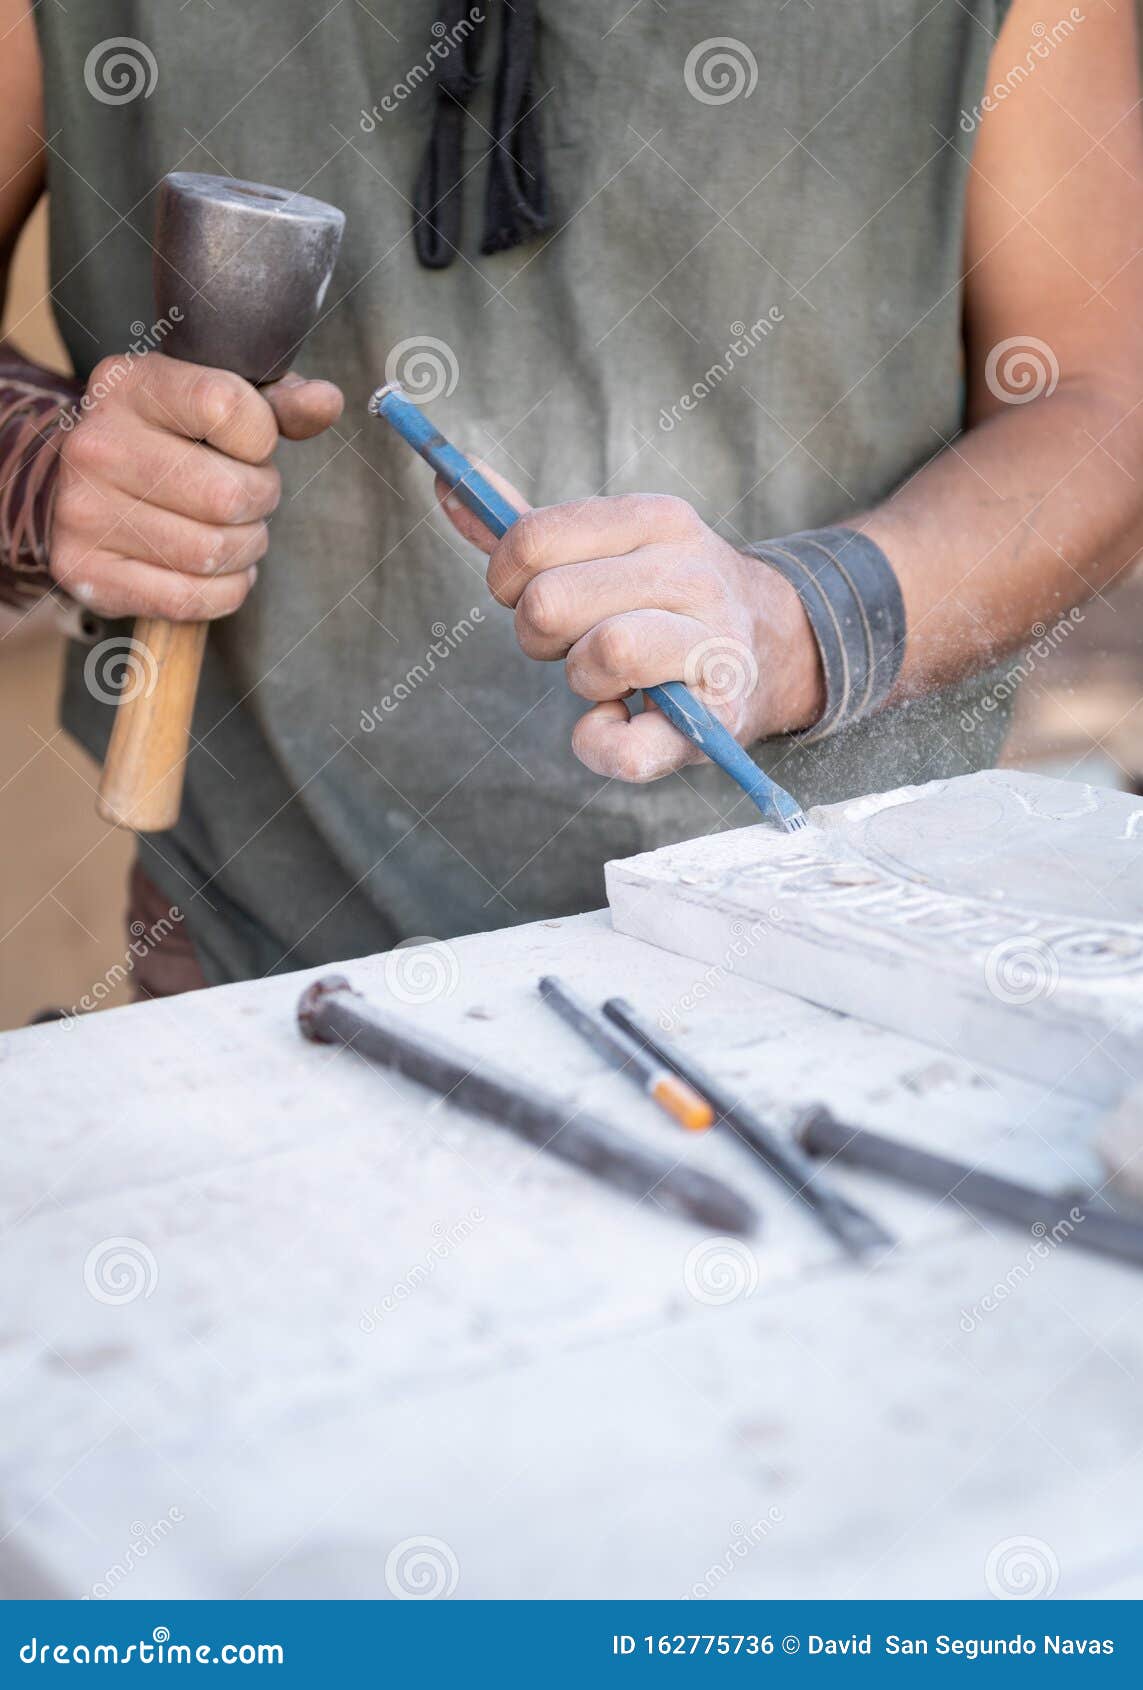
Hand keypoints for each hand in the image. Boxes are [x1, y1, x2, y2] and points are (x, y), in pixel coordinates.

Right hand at [51, 353, 343, 619]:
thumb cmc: (162, 438)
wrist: (69, 482)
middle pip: (227, 495)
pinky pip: (191, 598)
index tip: (251, 445)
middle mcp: (97, 445)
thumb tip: (326, 402)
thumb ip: (275, 402)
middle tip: (250, 497)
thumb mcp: (210, 400)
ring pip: (213, 552)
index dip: (261, 436)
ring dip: (247, 549)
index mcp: (130, 384)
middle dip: (261, 501)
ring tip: (235, 532)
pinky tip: (219, 570)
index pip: (225, 406)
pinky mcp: (86, 572)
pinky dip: (225, 590)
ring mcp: (84, 512)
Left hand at [438, 473, 823, 781]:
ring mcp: (712, 646)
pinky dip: (602, 746)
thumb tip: (447, 481)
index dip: (506, 578)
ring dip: (582, 682)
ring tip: (612, 678)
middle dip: (540, 635)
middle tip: (575, 642)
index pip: (530, 539)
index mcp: (656, 518)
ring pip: (601, 656)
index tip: (529, 594)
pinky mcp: (718, 720)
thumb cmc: (663, 601)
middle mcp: (691, 572)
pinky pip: (625, 747)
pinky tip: (621, 723)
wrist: (773, 649)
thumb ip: (529, 528)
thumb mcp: (609, 551)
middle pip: (549, 603)